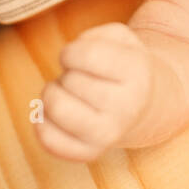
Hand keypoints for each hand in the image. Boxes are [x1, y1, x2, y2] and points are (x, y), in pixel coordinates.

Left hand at [36, 24, 153, 161]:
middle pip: (69, 81)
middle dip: (67, 74)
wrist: (146, 105)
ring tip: (66, 93)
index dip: (70, 52)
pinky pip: (49, 140)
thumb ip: (95, 35)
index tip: (76, 57)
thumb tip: (69, 56)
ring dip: (51, 95)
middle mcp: (127, 106)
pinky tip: (56, 115)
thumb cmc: (124, 66)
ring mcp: (110, 134)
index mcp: (137, 72)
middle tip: (80, 78)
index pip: (86, 55)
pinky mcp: (91, 153)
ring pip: (55, 109)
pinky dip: (42, 122)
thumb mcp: (122, 38)